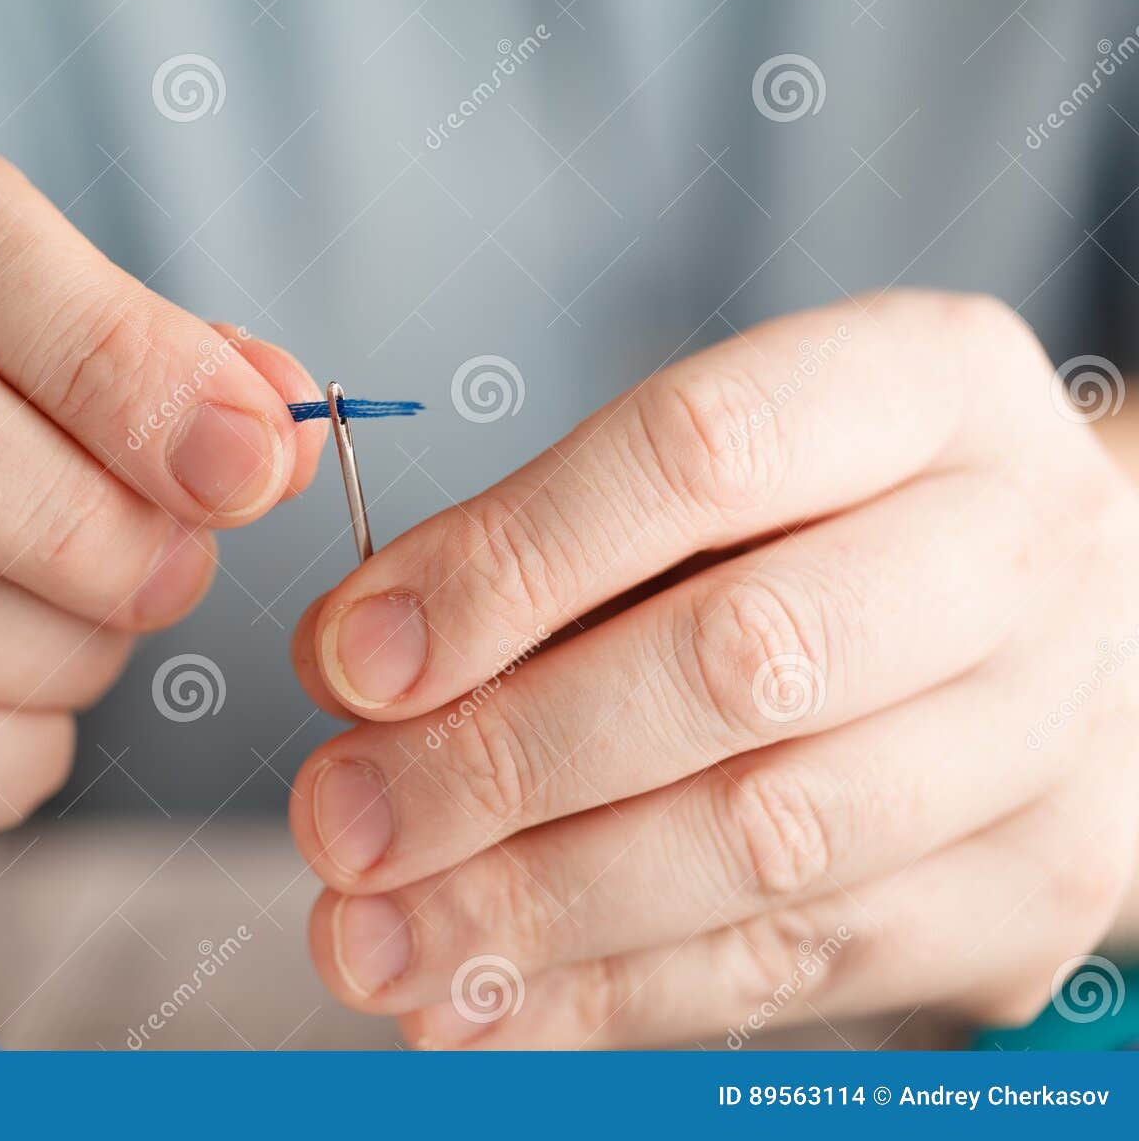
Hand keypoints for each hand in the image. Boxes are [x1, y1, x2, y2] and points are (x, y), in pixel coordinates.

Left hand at [289, 290, 1138, 1046]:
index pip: (698, 453)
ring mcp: (1051, 735)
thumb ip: (540, 548)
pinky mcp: (1031, 892)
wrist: (1048, 636)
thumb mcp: (708, 479)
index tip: (350, 660)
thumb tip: (358, 661)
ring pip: (767, 842)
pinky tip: (478, 1004)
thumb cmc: (828, 528)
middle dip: (504, 758)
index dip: (504, 565)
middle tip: (339, 822)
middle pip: (742, 661)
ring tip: (373, 938)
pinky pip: (797, 966)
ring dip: (534, 904)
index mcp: (927, 386)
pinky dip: (609, 995)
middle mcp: (1020, 550)